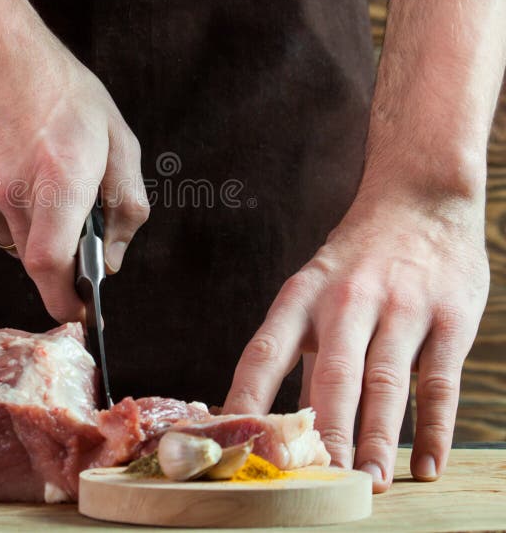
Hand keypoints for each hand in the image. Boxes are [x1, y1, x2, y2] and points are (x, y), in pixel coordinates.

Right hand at [0, 0, 148, 322]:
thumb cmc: (60, 92)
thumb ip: (125, 205)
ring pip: (13, 243)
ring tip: (32, 173)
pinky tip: (5, 171)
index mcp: (59, 177)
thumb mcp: (116, 137)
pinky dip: (3, 214)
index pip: (52, 264)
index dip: (65, 299)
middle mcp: (11, 192)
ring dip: (31, 226)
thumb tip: (111, 261)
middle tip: (64, 200)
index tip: (78, 311)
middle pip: (37, 258)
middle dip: (59, 248)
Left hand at [223, 178, 487, 492]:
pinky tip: (427, 464)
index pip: (265, 352)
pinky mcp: (449, 317)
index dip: (247, 398)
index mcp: (303, 296)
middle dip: (327, 431)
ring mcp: (401, 307)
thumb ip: (300, 350)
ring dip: (378, 437)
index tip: (235, 442)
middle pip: (332, 374)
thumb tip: (273, 410)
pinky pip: (440, 381)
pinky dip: (435, 427)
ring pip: (386, 382)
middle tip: (320, 481)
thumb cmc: (357, 258)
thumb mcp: (314, 290)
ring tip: (369, 483)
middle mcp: (347, 301)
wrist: (418, 200)